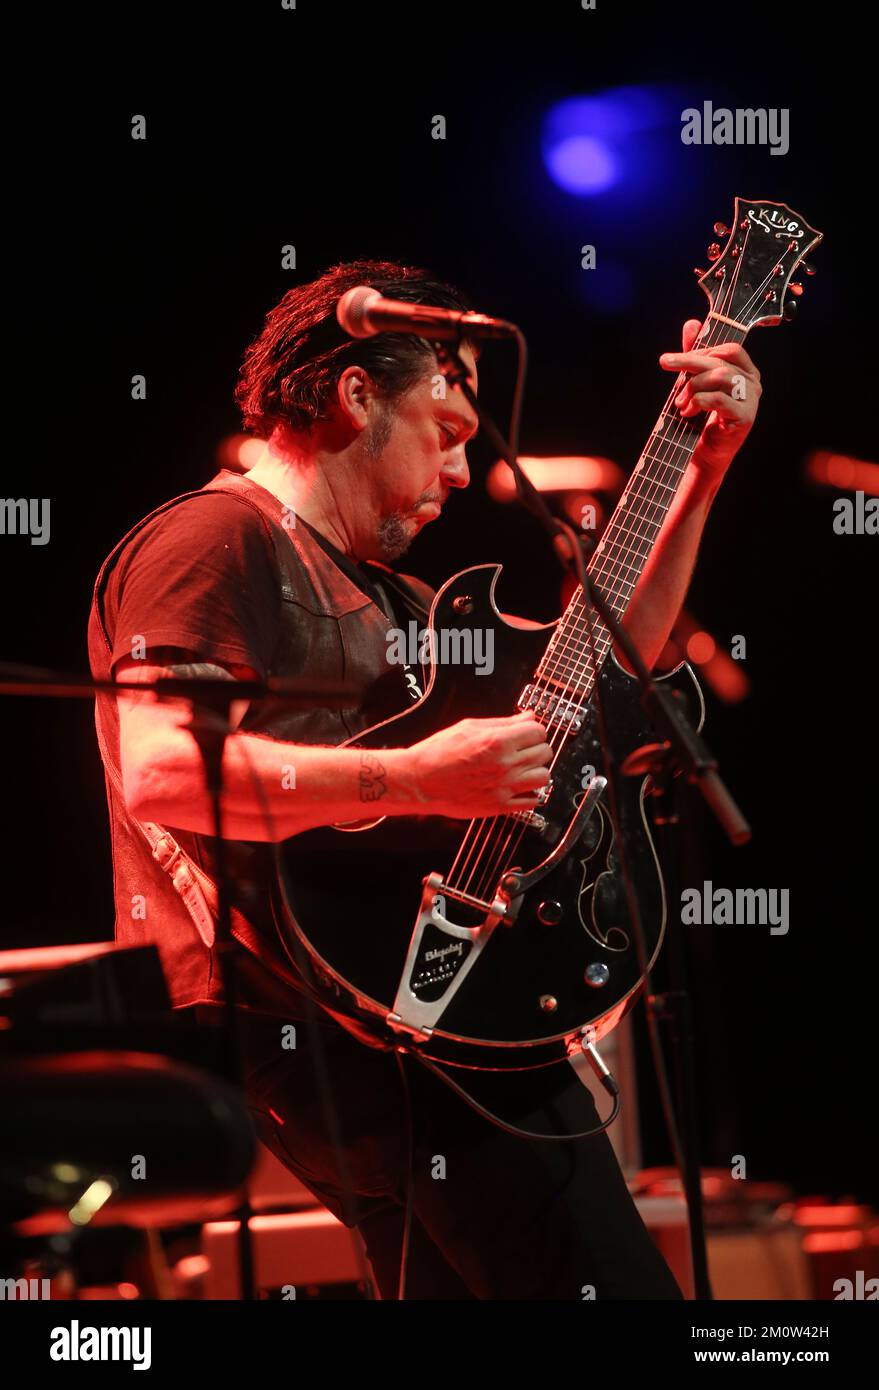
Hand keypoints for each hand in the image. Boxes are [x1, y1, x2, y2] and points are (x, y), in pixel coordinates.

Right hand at [408, 712, 552, 818]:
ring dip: (536, 771)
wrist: (420, 780)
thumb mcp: (469, 727)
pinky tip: (518, 787)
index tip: (528, 735)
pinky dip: (529, 794)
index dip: (534, 731)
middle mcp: (504, 764)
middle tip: (524, 751)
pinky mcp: (499, 805)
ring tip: (523, 769)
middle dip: (537, 749)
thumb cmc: (438, 753)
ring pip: (543, 777)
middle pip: (545, 753)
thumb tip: (527, 717)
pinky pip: (531, 801)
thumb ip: (503, 723)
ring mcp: (503, 786)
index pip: (539, 731)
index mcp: (497, 741)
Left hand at [660, 319, 761, 477]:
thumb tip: (691, 323)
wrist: (706, 454)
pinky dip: (698, 401)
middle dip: (688, 361)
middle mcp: (753, 383)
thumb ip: (696, 353)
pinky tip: (688, 411)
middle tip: (665, 363)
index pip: (729, 348)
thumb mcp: (696, 381)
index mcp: (747, 371)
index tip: (676, 358)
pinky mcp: (744, 417)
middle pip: (720, 361)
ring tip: (679, 402)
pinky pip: (718, 399)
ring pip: (719, 377)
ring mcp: (751, 401)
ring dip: (692, 386)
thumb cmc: (702, 417)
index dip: (702, 349)